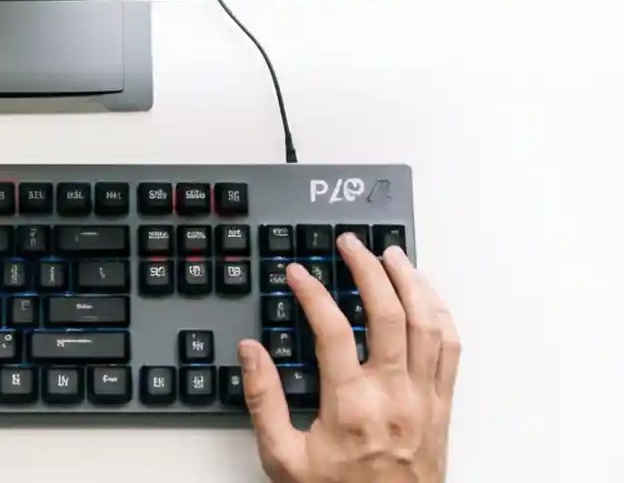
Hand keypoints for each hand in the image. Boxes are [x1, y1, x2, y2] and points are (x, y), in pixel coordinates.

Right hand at [238, 234, 460, 482]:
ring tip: (392, 255)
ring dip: (411, 281)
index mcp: (351, 406)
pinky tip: (426, 296)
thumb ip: (263, 400)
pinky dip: (440, 313)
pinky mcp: (442, 405)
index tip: (298, 273)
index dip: (313, 292)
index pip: (333, 328)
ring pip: (427, 323)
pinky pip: (450, 348)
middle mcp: (394, 396)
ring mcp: (424, 398)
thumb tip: (251, 352)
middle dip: (367, 268)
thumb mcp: (282, 457)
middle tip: (349, 245)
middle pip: (388, 312)